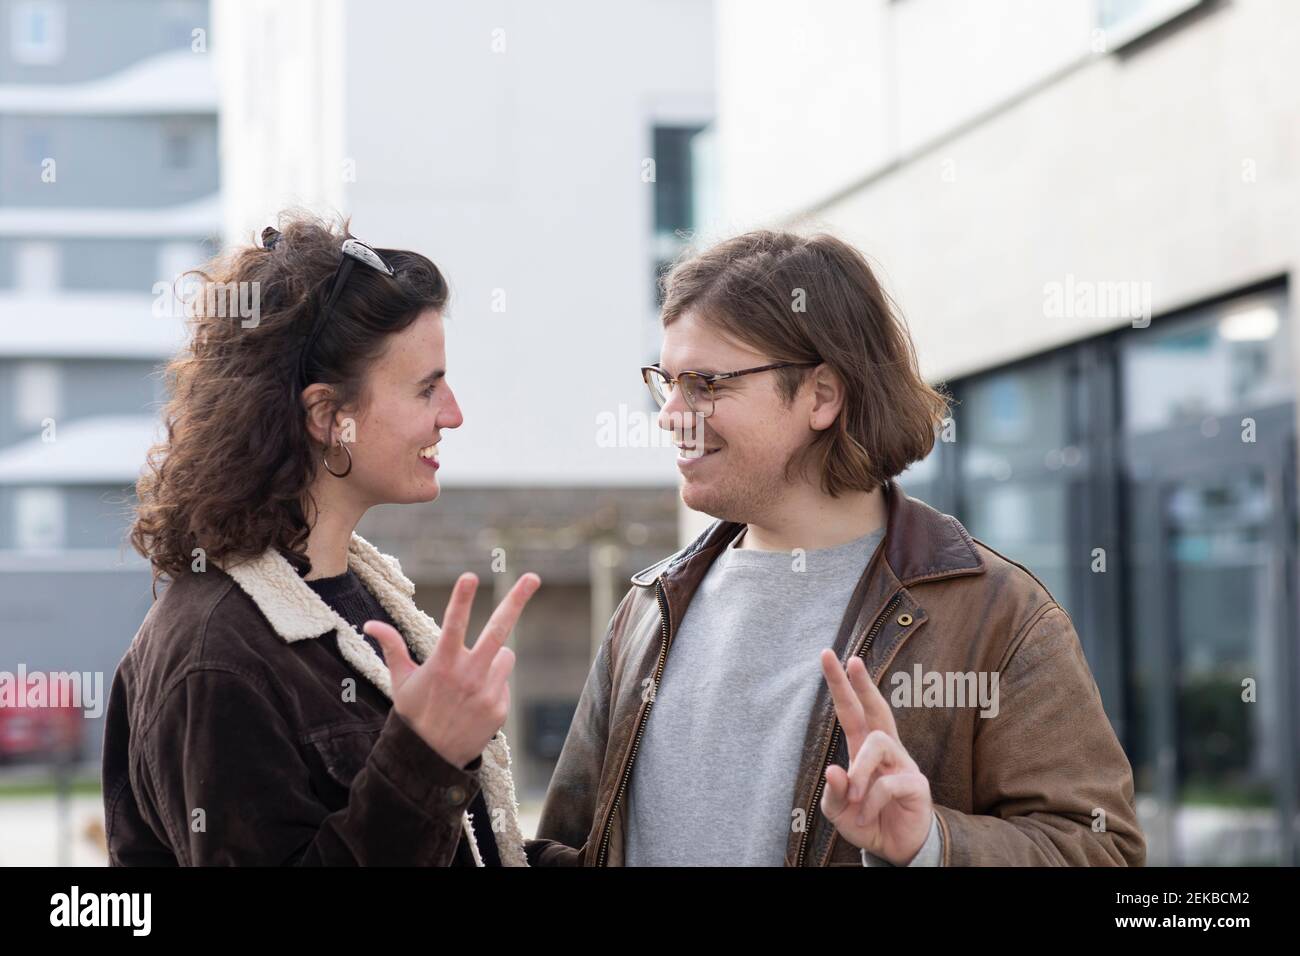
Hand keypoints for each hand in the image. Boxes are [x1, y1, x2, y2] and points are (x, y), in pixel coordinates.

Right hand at [364, 572, 539, 768]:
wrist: (431, 760)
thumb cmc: (414, 714)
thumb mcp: (400, 682)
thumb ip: (392, 648)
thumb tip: (369, 623)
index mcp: (442, 664)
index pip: (453, 624)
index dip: (461, 598)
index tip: (470, 576)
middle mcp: (468, 676)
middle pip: (498, 630)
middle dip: (516, 600)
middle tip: (532, 576)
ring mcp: (487, 692)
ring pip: (504, 655)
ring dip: (493, 659)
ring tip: (471, 680)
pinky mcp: (500, 707)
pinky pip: (504, 681)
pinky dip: (494, 684)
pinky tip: (475, 701)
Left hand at [818, 650, 932, 864]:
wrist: (895, 850)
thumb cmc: (867, 822)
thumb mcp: (839, 811)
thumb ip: (834, 792)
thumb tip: (833, 770)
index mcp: (863, 750)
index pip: (851, 711)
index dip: (842, 685)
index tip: (830, 655)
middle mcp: (885, 751)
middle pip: (877, 708)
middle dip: (862, 683)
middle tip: (851, 659)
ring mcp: (903, 764)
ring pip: (877, 744)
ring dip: (859, 772)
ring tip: (856, 801)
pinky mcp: (916, 784)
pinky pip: (887, 784)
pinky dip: (870, 804)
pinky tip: (868, 816)